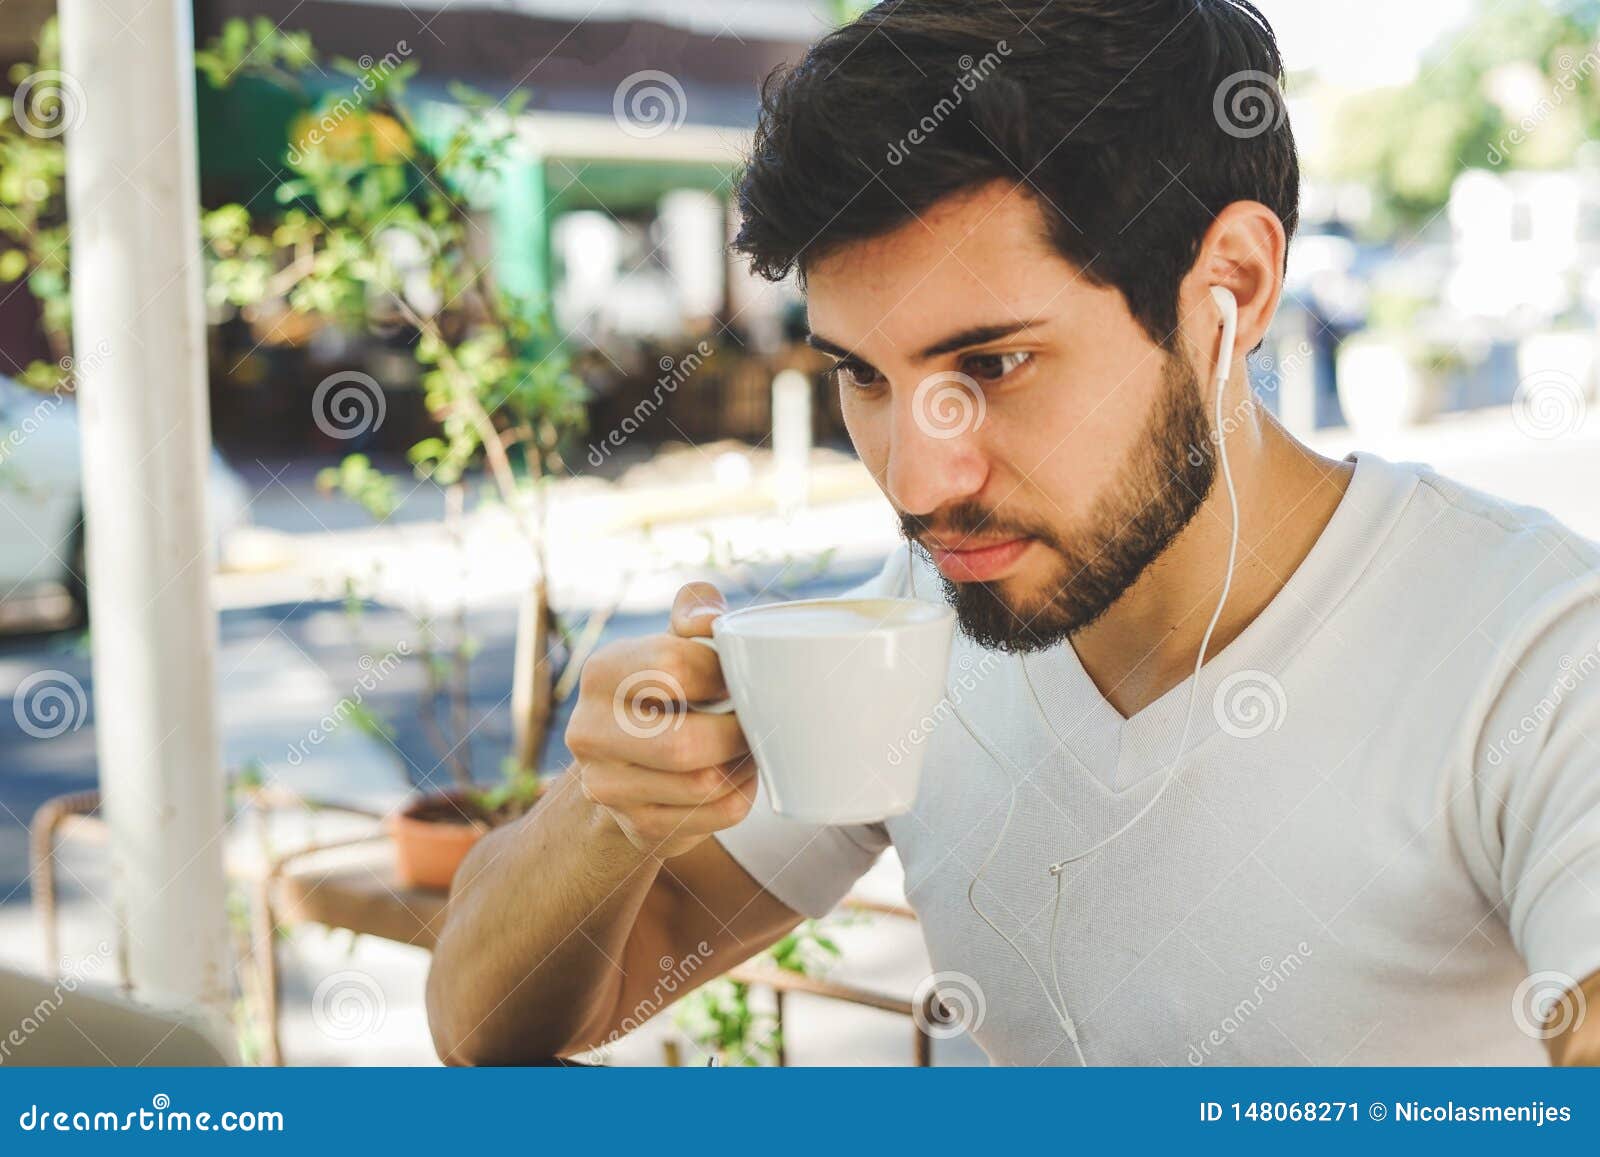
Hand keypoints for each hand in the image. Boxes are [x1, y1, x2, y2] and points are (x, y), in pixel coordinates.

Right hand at [566, 582, 756, 858]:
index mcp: (601, 673)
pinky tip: (736, 776)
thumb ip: (695, 611)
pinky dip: (741, 795)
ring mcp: (606, 787)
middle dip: (736, 734)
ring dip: (744, 766)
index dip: (721, 672)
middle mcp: (588, 732)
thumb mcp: (675, 642)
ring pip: (704, 785)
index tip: (734, 677)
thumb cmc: (668, 690)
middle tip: (755, 722)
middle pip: (685, 744)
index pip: (673, 668)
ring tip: (748, 747)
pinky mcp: (637, 826)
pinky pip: (715, 815)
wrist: (632, 764)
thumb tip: (709, 619)